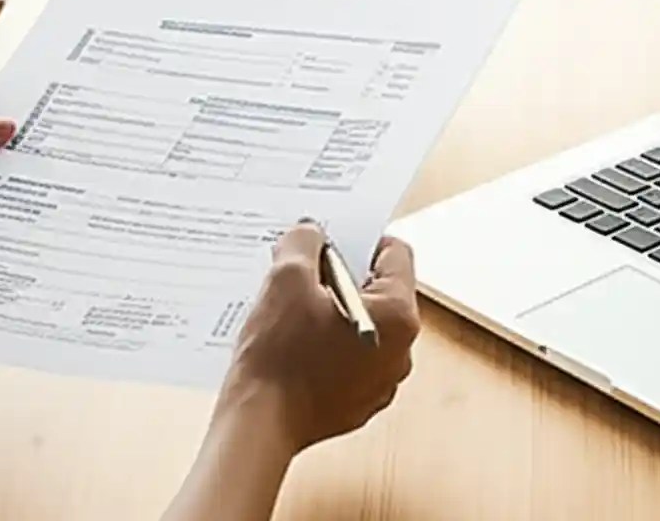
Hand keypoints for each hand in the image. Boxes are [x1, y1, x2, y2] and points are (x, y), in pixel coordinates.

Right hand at [219, 223, 420, 451]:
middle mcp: (401, 350)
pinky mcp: (359, 400)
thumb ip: (304, 242)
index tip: (327, 243)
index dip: (359, 240)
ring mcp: (382, 380)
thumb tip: (311, 233)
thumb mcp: (286, 279)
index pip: (394, 254)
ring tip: (291, 313)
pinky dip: (326, 345)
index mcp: (397, 316)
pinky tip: (293, 345)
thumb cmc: (278, 358)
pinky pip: (350, 357)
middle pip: (378, 291)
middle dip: (339, 277)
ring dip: (330, 311)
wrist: (258, 426)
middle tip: (301, 276)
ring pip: (362, 325)